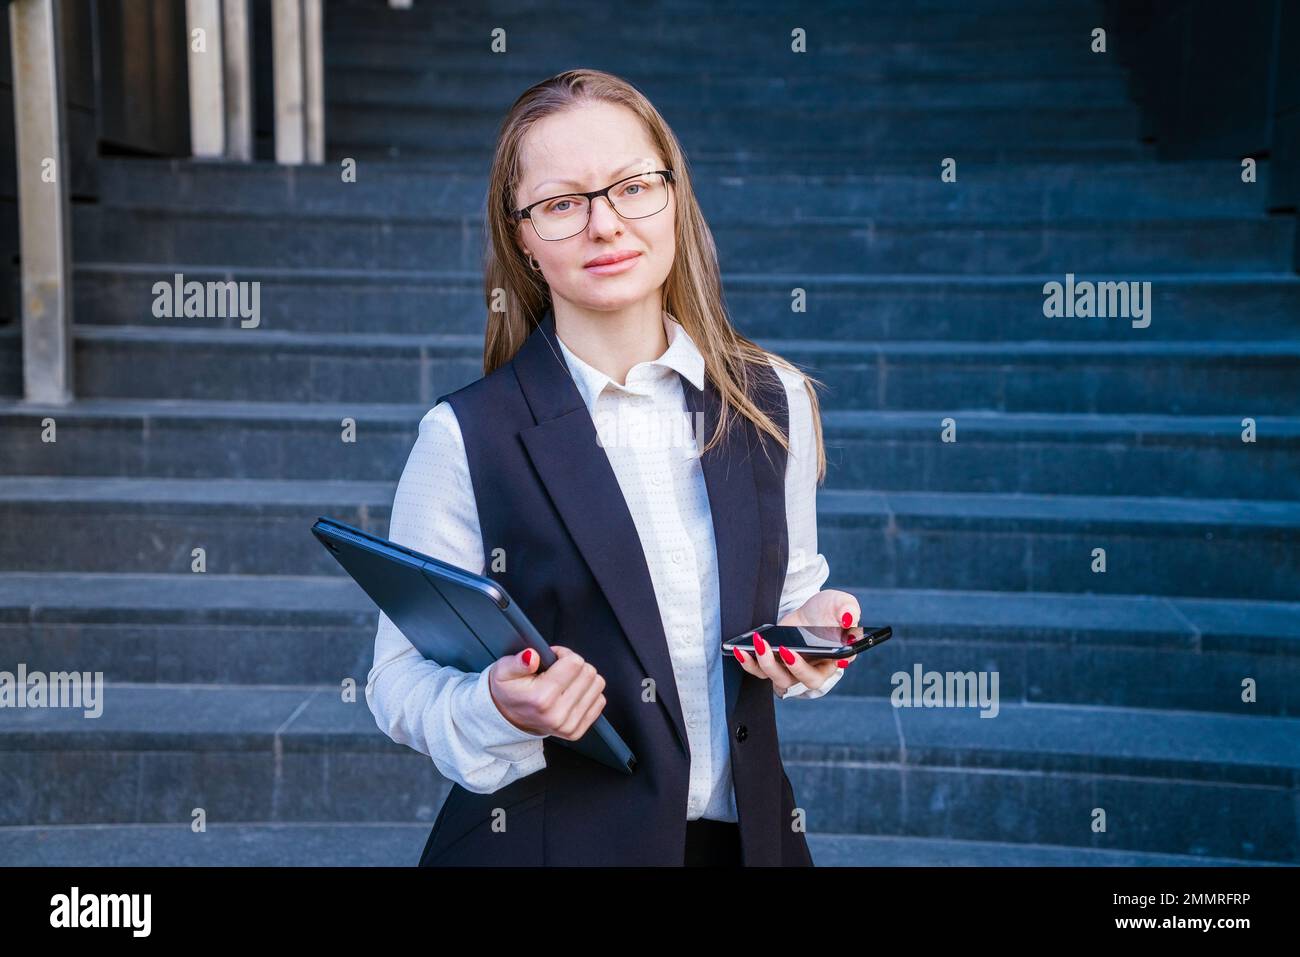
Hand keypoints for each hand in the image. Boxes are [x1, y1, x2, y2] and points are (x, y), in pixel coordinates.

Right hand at [488, 645, 606, 739]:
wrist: (508, 718)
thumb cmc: (509, 691)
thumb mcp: (503, 672)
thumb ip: (517, 662)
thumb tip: (532, 656)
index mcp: (541, 698)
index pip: (574, 663)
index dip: (563, 654)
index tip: (552, 659)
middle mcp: (557, 715)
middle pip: (588, 672)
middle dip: (574, 665)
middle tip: (557, 670)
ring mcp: (568, 726)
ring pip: (597, 685)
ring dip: (582, 678)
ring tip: (563, 681)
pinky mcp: (576, 732)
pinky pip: (599, 701)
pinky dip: (587, 693)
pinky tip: (570, 693)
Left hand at [732, 589, 861, 696]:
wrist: (809, 611)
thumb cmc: (828, 610)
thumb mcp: (841, 604)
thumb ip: (849, 610)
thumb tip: (849, 619)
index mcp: (833, 661)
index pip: (828, 672)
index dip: (819, 668)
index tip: (810, 655)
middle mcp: (812, 671)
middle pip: (802, 681)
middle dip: (794, 668)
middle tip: (785, 649)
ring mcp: (791, 671)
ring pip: (779, 679)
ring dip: (767, 665)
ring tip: (759, 644)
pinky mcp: (774, 665)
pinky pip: (759, 671)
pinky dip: (749, 663)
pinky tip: (740, 649)